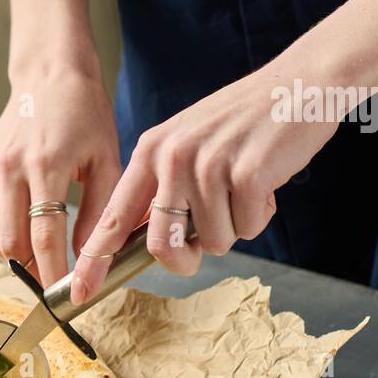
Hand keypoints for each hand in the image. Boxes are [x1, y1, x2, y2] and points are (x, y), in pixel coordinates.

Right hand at [0, 67, 120, 285]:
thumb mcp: (106, 160)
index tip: (67, 296)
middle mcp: (9, 168)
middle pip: (11, 243)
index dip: (54, 272)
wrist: (49, 75)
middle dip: (33, 270)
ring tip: (40, 259)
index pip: (45, 236)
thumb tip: (87, 258)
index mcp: (46, 165)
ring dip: (15, 257)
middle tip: (54, 280)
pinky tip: (22, 235)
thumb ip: (98, 212)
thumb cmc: (86, 116)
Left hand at [69, 65, 336, 302]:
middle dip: (183, 261)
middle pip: (160, 245)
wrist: (299, 85)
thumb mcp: (186, 144)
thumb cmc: (242, 123)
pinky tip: (265, 181)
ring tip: (243, 188)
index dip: (94, 260)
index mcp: (151, 151)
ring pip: (214, 241)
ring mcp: (209, 166)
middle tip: (200, 248)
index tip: (78, 291)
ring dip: (234, 226)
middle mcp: (172, 158)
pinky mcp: (248, 175)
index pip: (113, 216)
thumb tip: (149, 244)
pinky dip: (260, 215)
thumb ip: (162, 187)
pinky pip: (249, 228)